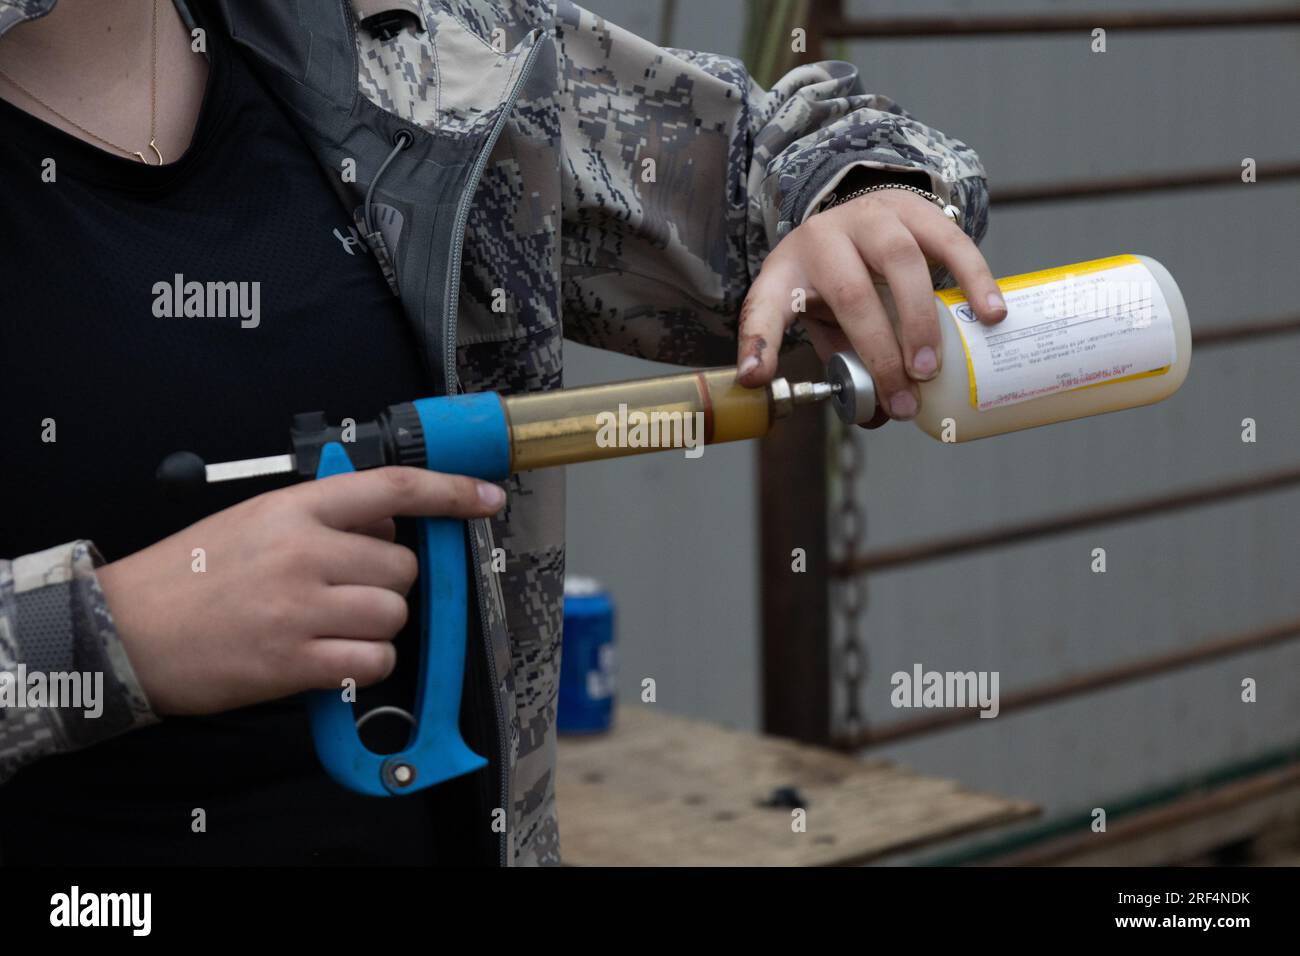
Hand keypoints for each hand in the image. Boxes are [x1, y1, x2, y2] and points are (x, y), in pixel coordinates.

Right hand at [96, 468, 506, 715]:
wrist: (123, 631)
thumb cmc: (188, 575)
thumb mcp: (254, 519)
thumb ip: (323, 516)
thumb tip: (390, 522)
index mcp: (294, 508)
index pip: (393, 488)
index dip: (452, 492)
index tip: (486, 498)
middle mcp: (304, 552)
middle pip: (402, 565)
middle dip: (387, 582)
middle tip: (344, 590)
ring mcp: (301, 608)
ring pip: (393, 614)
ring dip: (376, 626)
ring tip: (328, 626)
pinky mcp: (294, 661)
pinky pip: (373, 662)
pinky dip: (363, 665)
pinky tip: (329, 659)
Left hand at [737, 188, 1006, 424]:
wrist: (858, 214)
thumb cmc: (834, 279)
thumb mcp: (819, 316)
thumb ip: (842, 362)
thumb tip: (879, 417)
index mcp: (788, 270)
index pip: (764, 307)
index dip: (758, 343)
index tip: (756, 378)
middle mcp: (825, 237)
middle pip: (851, 294)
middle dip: (878, 353)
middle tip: (900, 399)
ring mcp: (872, 217)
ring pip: (901, 262)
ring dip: (919, 321)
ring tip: (929, 369)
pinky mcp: (917, 210)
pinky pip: (951, 242)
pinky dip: (975, 279)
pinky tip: (991, 313)